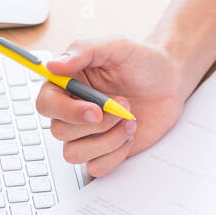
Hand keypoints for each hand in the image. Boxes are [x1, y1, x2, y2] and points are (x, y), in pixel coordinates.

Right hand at [36, 36, 188, 176]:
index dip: (66, 111)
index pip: (45, 105)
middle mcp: (72, 111)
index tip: (95, 110)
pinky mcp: (104, 151)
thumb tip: (53, 66)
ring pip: (74, 154)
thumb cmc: (141, 61)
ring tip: (130, 120)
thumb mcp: (116, 46)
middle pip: (59, 132)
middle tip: (124, 104)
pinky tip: (129, 135)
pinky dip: (115, 154)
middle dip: (97, 123)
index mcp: (66, 85)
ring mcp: (87, 134)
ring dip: (107, 140)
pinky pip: (96, 167)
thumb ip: (83, 51)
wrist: (170, 80)